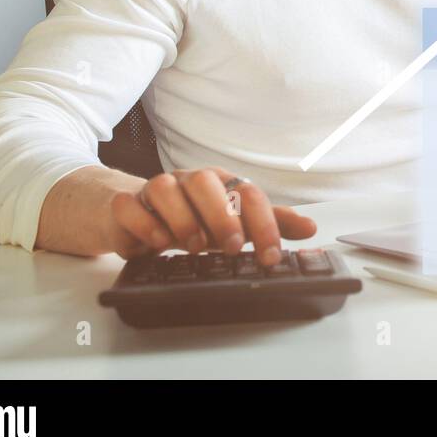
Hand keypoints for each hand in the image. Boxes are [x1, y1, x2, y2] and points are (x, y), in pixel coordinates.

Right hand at [110, 166, 315, 265]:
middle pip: (206, 181)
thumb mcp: (234, 222)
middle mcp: (188, 181)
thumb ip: (270, 223)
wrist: (136, 214)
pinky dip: (145, 224)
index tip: (272, 255)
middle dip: (223, 215)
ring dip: (183, 220)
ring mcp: (155, 189)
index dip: (263, 223)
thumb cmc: (193, 217)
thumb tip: (310, 228)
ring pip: (165, 188)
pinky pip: (130, 205)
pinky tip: (158, 244)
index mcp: (220, 182)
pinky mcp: (126, 204)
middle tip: (233, 248)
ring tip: (196, 248)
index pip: (247, 193)